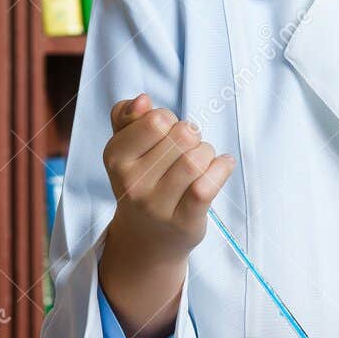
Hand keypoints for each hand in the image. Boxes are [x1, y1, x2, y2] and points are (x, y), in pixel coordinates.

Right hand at [103, 94, 235, 262]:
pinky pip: (206, 186)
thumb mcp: (125, 147)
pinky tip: (223, 165)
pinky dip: (221, 168)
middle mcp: (132, 183)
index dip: (169, 119)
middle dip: (192, 135)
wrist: (147, 237)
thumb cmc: (142, 181)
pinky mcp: (183, 221)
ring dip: (207, 152)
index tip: (166, 134)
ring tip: (203, 159)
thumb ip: (126, 116)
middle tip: (187, 149)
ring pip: (196, 159)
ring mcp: (157, 205)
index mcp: (116, 158)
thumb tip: (143, 100)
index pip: (156, 119)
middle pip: (182, 135)